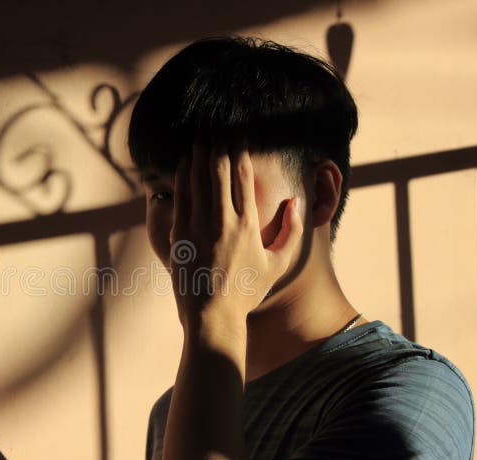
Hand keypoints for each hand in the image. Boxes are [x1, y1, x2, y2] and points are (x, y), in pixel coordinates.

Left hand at [170, 142, 303, 331]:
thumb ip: (292, 231)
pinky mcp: (180, 235)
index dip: (240, 152)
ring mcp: (199, 226)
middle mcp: (223, 220)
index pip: (244, 178)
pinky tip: (183, 163)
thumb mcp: (278, 264)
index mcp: (248, 224)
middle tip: (215, 127)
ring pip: (198, 180)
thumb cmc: (247, 292)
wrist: (213, 315)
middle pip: (219, 172)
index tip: (238, 135)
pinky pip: (181, 197)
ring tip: (199, 136)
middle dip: (217, 146)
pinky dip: (182, 177)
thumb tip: (296, 202)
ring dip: (198, 155)